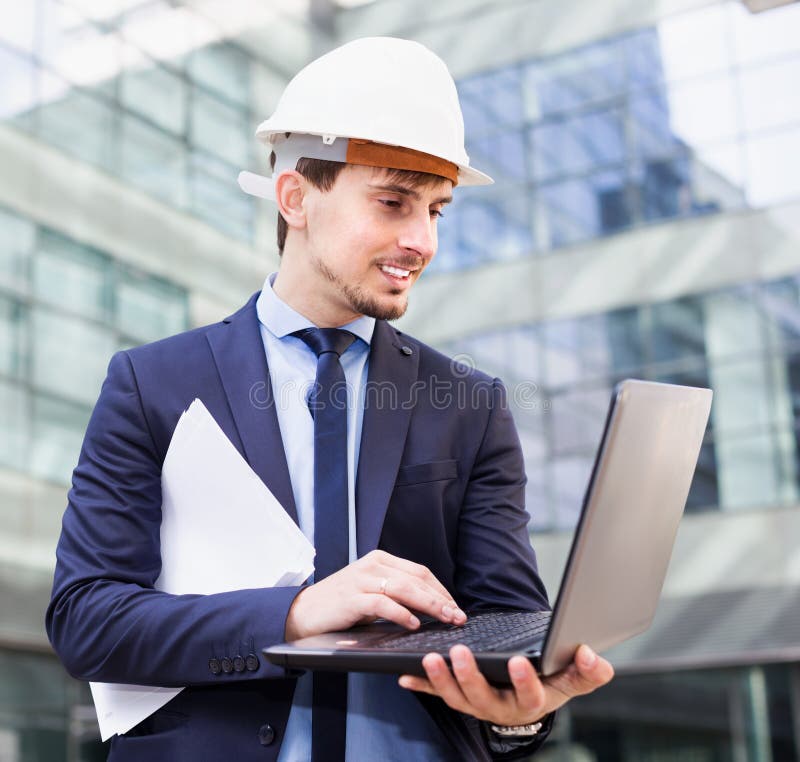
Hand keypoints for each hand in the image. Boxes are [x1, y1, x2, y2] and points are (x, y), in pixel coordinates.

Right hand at [284, 550, 465, 639]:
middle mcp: (372, 565)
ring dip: (429, 605)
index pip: (420, 571)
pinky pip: (382, 604)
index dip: (441, 589)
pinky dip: (401, 614)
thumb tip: (431, 607)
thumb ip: (396, 593)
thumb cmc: (341, 605)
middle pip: (416, 579)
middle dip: (441, 599)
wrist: (303, 612)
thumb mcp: (372, 592)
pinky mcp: (351, 598)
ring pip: (404, 588)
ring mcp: (361, 580)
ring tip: (445, 619)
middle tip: (458, 616)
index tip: (456, 606)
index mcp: (380, 560)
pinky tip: (413, 624)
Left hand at [398, 643, 613, 725]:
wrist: (532, 690)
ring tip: (431, 658)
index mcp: (532, 702)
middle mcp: (501, 707)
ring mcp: (477, 703)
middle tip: (460, 653)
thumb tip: (591, 655)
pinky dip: (421, 683)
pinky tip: (405, 674)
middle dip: (470, 677)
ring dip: (441, 679)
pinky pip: (438, 692)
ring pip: (457, 697)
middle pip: (482, 698)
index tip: (518, 662)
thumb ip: (589, 670)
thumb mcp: (575, 677)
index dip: (524, 681)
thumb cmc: (554, 679)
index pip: (530, 695)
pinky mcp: (459, 695)